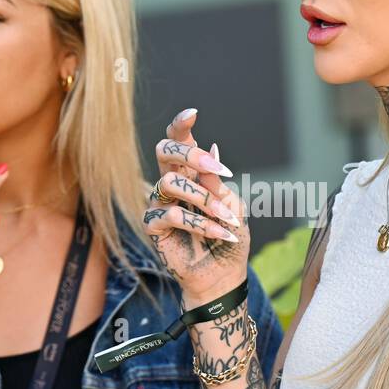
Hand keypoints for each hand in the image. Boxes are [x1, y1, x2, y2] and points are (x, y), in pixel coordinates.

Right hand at [142, 107, 247, 306]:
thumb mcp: (233, 206)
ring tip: (226, 218)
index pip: (179, 141)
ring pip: (170, 183)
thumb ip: (218, 181)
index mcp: (192, 173)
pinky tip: (220, 234)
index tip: (193, 114)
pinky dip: (200, 224)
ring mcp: (161, 204)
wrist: (224, 274)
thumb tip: (213, 150)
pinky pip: (171, 215)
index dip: (181, 125)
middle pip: (164, 151)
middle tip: (216, 169)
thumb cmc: (230, 237)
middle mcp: (173, 184)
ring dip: (204, 199)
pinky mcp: (155, 228)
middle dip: (189, 154)